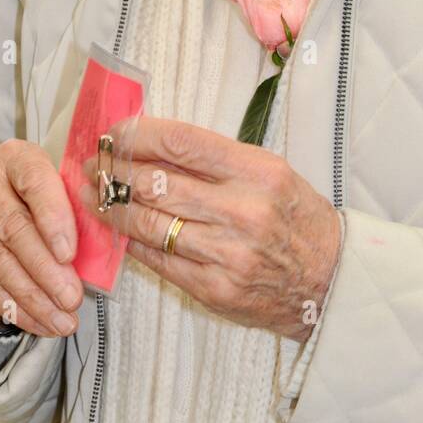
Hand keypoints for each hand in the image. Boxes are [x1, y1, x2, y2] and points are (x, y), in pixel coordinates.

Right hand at [0, 140, 82, 337]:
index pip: (35, 181)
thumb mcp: (55, 191)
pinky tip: (34, 321)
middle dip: (47, 271)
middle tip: (72, 300)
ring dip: (32, 298)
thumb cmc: (35, 199)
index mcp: (16, 155)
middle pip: (14, 229)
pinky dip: (9, 307)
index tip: (70, 254)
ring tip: (61, 321)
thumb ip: (71, 213)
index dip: (53, 218)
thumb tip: (94, 260)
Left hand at [80, 115, 342, 341]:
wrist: (329, 279)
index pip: (181, 142)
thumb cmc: (294, 216)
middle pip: (157, 182)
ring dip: (113, 207)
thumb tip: (153, 143)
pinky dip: (134, 242)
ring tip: (94, 195)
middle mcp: (242, 210)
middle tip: (92, 163)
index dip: (138, 135)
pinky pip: (160, 261)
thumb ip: (215, 160)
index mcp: (257, 170)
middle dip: (115, 171)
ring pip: (151, 224)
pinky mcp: (214, 289)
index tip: (113, 133)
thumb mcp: (269, 171)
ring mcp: (227, 254)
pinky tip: (120, 229)